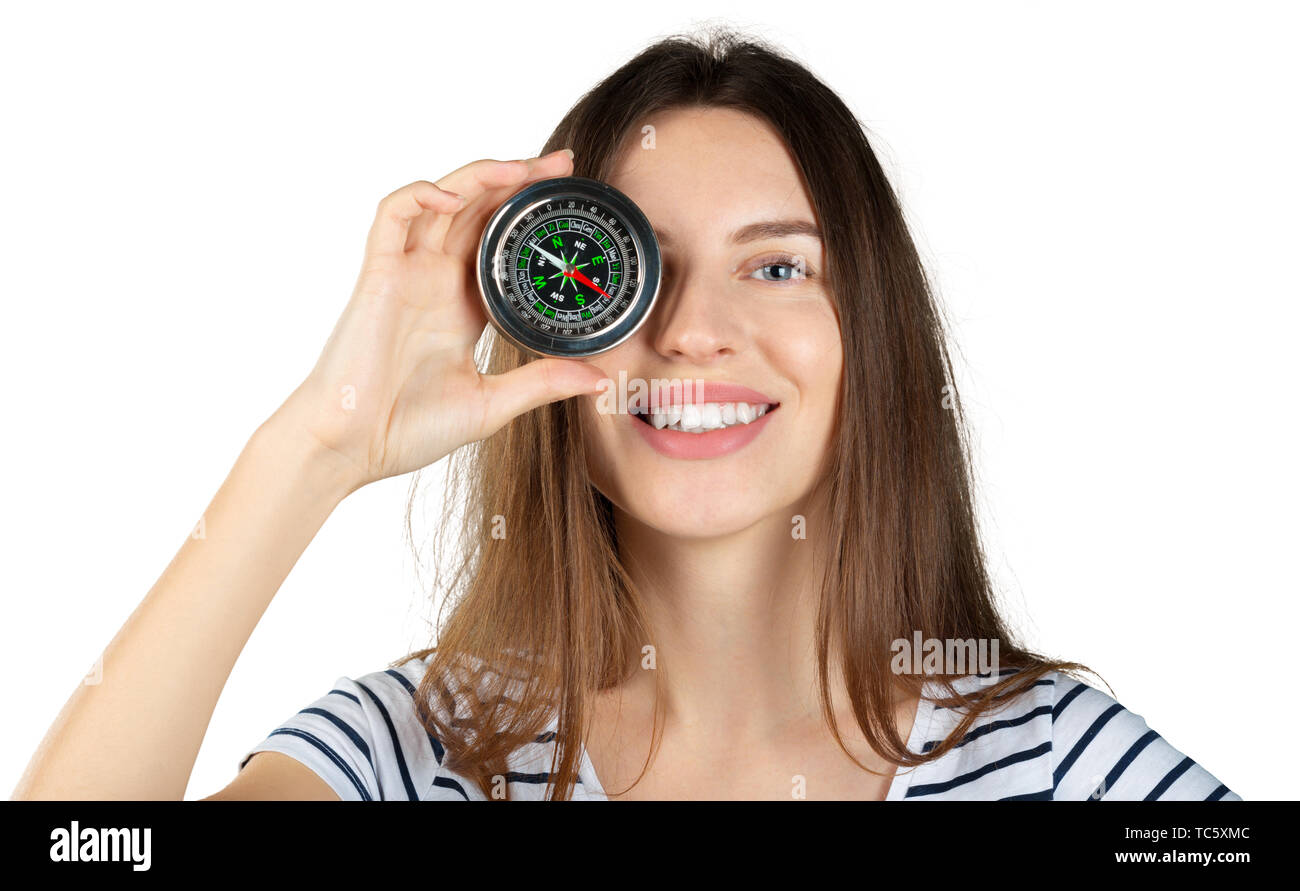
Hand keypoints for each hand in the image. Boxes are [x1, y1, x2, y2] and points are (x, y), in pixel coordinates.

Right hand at [274, 149, 606, 491]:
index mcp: (464, 305)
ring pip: (441, 201)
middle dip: (518, 180)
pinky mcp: (377, 275)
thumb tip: (600, 379)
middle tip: (563, 164)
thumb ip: (542, 384)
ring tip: (522, 168)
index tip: (571, 200)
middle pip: (478, 210)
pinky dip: (420, 195)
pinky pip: (392, 216)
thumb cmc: (407, 428)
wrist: (352, 447)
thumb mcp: (491, 404)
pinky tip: (452, 199)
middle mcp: (436, 281)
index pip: (501, 242)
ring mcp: (406, 273)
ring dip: (480, 177)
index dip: (530, 215)